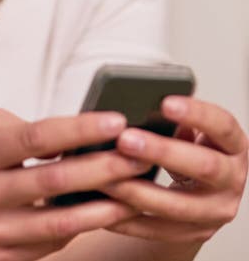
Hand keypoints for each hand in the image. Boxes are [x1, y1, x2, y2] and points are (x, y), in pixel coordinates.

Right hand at [0, 108, 148, 260]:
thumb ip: (21, 128)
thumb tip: (75, 135)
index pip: (35, 138)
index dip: (79, 129)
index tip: (115, 120)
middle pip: (56, 181)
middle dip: (105, 167)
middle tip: (140, 154)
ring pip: (62, 220)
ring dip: (106, 205)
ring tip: (137, 189)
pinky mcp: (2, 258)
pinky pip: (53, 242)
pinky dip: (82, 225)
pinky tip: (105, 210)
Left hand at [101, 96, 248, 244]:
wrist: (198, 191)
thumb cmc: (186, 148)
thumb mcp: (187, 129)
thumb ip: (170, 119)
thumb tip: (132, 103)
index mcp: (232, 145)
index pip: (222, 126)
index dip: (197, 114)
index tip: (165, 103)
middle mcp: (231, 179)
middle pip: (204, 166)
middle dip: (162, 153)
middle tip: (125, 140)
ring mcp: (215, 210)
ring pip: (178, 205)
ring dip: (138, 191)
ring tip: (104, 176)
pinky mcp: (194, 232)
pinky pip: (158, 230)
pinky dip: (127, 219)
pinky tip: (103, 206)